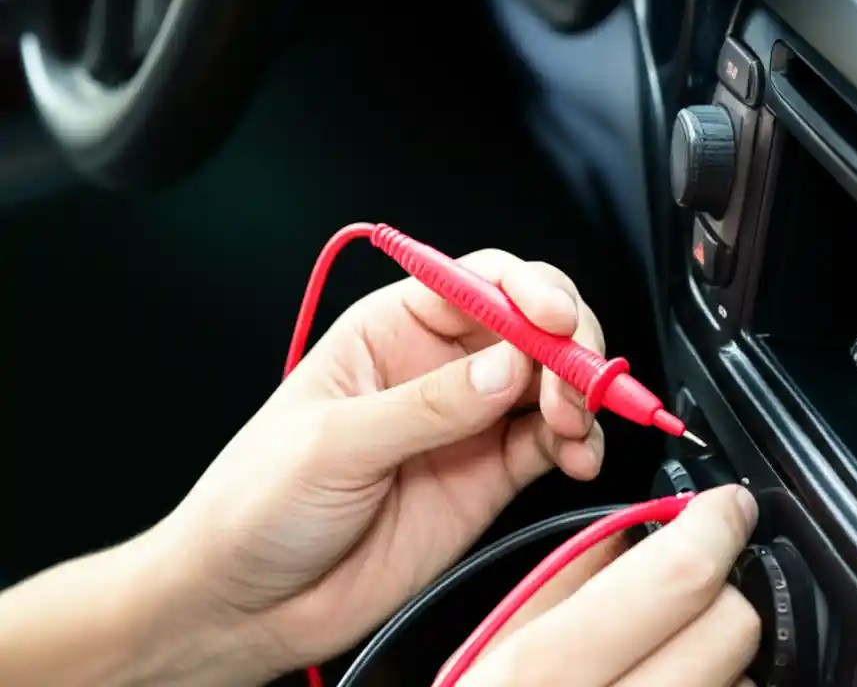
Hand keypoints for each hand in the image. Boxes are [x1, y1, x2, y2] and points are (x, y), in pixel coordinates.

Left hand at [151, 250, 607, 680]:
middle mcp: (439, 366)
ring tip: (573, 429)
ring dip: (581, 396)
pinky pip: (553, 444)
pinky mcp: (491, 475)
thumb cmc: (257, 504)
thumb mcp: (335, 443)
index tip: (554, 321)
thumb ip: (428, 406)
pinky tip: (578, 457)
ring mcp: (471, 421)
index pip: (479, 282)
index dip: (527, 291)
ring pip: (553, 382)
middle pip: (530, 325)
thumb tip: (509, 367)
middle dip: (568, 344)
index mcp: (391, 329)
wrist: (248, 602)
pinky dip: (580, 445)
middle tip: (576, 383)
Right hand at [455, 485, 761, 686]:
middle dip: (722, 593)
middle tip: (694, 589)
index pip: (672, 584)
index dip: (713, 531)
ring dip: (722, 661)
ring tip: (668, 663)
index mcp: (530, 680)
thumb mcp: (481, 660)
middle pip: (728, 631)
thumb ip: (554, 587)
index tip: (725, 509)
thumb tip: (637, 527)